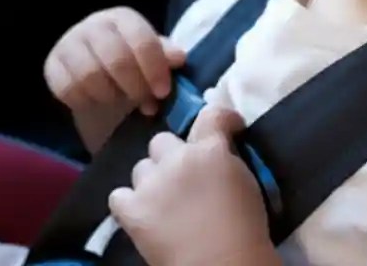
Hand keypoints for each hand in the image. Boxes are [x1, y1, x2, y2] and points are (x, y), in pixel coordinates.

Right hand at [44, 7, 185, 152]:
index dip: (154, 68)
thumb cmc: (132, 67)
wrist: (98, 78)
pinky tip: (96, 102)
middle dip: (134, 86)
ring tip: (120, 101)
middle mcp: (94, 26)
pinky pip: (67, 89)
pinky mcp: (51, 66)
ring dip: (110, 95)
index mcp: (122, 19)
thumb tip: (178, 57)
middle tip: (145, 104)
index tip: (163, 92)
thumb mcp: (152, 60)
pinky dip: (85, 101)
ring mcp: (69, 44)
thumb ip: (164, 57)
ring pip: (89, 75)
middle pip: (115, 58)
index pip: (141, 39)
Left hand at [108, 107, 278, 265]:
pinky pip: (119, 195)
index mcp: (210, 151)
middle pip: (163, 141)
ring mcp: (150, 184)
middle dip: (172, 156)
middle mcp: (176, 159)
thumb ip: (228, 161)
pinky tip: (141, 214)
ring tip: (163, 201)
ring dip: (152, 180)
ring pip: (141, 167)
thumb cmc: (245, 230)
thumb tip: (218, 155)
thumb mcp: (247, 184)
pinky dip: (129, 204)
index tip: (228, 128)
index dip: (221, 120)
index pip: (212, 115)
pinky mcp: (132, 209)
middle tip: (184, 177)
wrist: (222, 265)